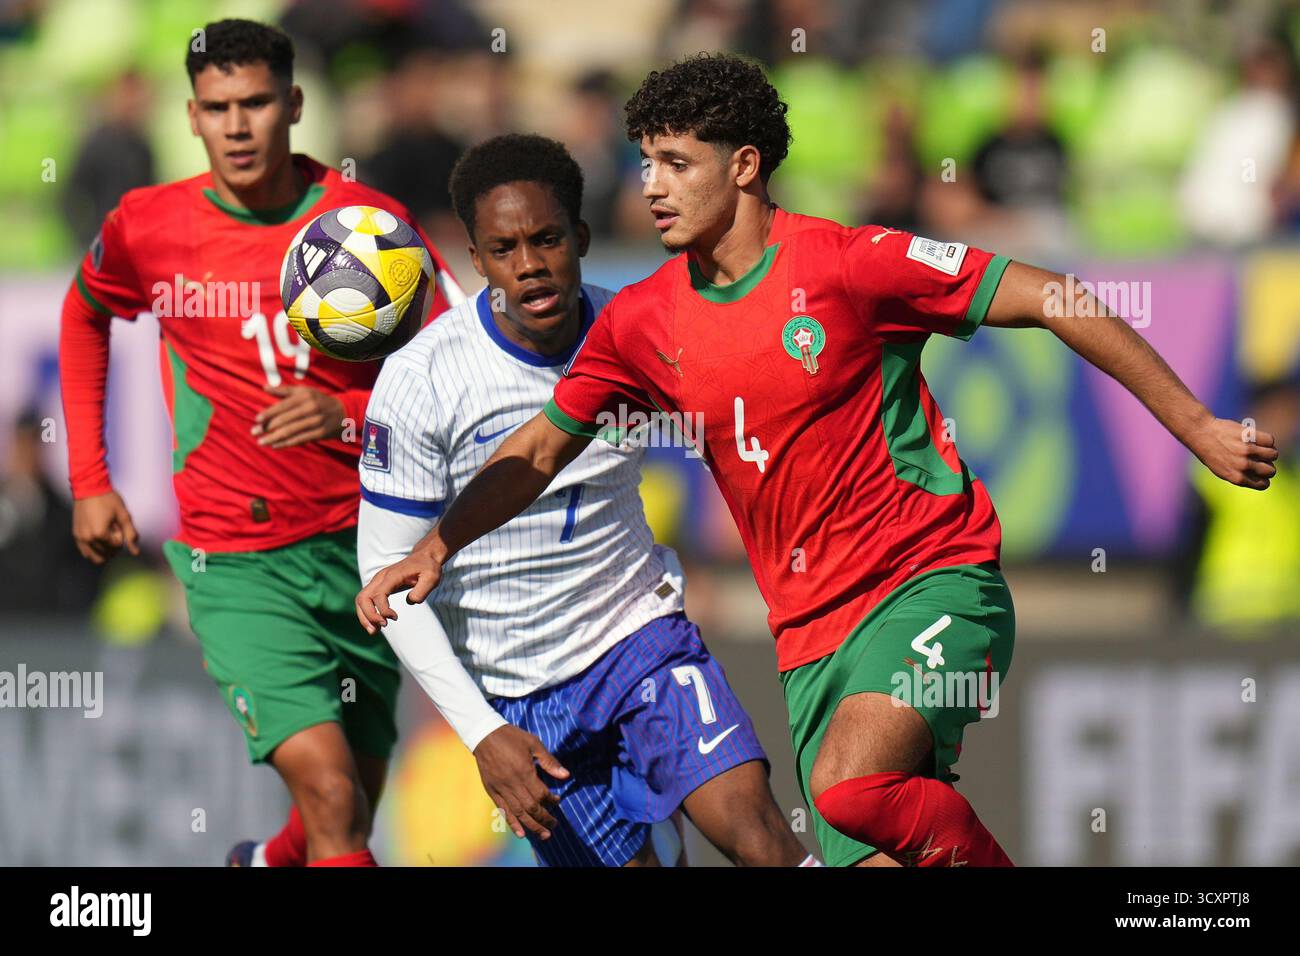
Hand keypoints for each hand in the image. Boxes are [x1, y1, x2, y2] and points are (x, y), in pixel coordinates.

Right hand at [72, 490, 139, 564]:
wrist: (88, 488)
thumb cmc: (108, 500)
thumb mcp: (124, 516)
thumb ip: (131, 535)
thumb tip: (136, 553)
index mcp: (99, 534)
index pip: (117, 546)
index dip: (120, 534)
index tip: (115, 521)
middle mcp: (87, 539)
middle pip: (107, 554)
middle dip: (113, 544)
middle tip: (110, 528)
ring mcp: (80, 538)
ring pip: (96, 558)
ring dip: (105, 551)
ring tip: (106, 533)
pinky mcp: (76, 536)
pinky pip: (86, 553)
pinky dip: (95, 551)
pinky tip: (100, 539)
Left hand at [252, 384, 345, 447]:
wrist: (344, 412)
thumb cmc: (319, 400)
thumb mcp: (304, 391)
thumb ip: (284, 391)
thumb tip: (264, 388)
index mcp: (304, 397)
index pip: (283, 406)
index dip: (269, 413)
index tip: (257, 419)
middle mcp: (310, 408)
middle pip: (285, 420)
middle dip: (268, 427)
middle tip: (254, 432)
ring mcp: (316, 422)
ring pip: (291, 431)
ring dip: (274, 437)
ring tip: (261, 441)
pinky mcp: (320, 433)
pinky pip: (300, 439)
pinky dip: (287, 443)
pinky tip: (275, 445)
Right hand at [355, 549, 444, 633]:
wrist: (424, 557)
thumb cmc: (428, 568)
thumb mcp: (432, 578)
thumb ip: (422, 591)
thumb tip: (410, 602)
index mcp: (392, 576)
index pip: (379, 594)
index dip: (383, 609)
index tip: (395, 618)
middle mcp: (380, 577)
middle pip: (363, 598)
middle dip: (368, 616)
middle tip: (381, 628)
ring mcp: (377, 581)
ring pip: (361, 600)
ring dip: (364, 617)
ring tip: (375, 631)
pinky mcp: (378, 585)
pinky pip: (365, 600)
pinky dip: (367, 613)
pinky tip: (377, 624)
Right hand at [473, 724, 569, 839]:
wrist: (484, 735)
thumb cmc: (511, 737)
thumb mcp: (533, 743)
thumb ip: (549, 761)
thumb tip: (566, 775)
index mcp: (524, 771)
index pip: (541, 794)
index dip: (551, 800)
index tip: (557, 801)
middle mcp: (512, 784)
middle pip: (531, 808)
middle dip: (544, 819)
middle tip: (554, 825)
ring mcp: (500, 789)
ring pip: (518, 813)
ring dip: (531, 826)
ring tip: (543, 835)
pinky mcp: (491, 791)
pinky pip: (503, 810)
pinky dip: (512, 823)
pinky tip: (520, 833)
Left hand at [1189, 416, 1278, 489]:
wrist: (1201, 433)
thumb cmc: (1211, 453)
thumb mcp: (1221, 471)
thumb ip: (1240, 476)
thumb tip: (1261, 477)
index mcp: (1236, 477)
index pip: (1264, 484)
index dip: (1263, 478)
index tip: (1258, 471)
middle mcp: (1243, 466)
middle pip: (1271, 471)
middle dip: (1268, 465)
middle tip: (1259, 459)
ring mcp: (1247, 451)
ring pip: (1274, 454)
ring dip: (1268, 451)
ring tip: (1258, 447)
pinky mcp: (1249, 436)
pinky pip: (1270, 440)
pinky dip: (1266, 439)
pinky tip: (1256, 439)